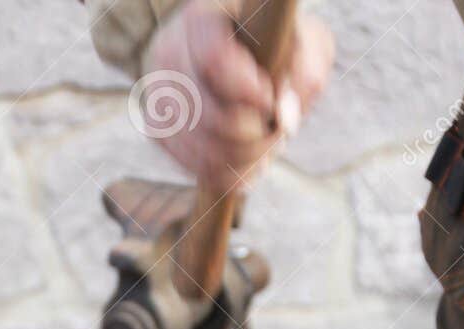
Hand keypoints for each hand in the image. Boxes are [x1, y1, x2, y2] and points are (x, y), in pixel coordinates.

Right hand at [138, 0, 332, 189]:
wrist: (251, 58)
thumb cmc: (280, 46)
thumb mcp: (305, 42)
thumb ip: (305, 69)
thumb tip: (284, 113)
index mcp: (201, 20)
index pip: (214, 61)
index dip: (250, 92)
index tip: (272, 100)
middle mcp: (169, 53)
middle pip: (208, 115)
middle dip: (255, 135)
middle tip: (277, 129)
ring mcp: (158, 94)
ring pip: (202, 148)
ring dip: (246, 157)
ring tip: (267, 144)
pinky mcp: (161, 130)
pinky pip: (195, 166)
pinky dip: (230, 172)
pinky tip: (250, 159)